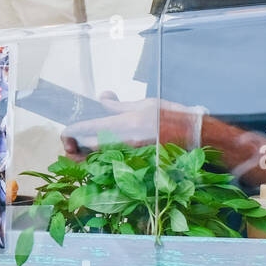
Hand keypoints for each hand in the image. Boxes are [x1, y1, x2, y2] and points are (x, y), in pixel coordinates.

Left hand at [62, 93, 204, 155]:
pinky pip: (113, 169)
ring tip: (86, 154)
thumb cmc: (172, 116)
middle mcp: (123, 142)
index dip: (69, 134)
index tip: (68, 135)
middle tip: (73, 147)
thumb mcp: (144, 104)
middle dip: (75, 149)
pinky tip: (104, 161)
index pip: (83, 129)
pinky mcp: (137, 167)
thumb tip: (102, 96)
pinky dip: (104, 167)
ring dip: (88, 159)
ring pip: (97, 162)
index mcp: (122, 123)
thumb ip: (119, 105)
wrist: (197, 137)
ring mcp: (130, 157)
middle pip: (85, 150)